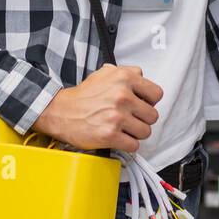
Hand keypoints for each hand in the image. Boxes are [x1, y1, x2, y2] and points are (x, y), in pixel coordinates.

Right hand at [34, 64, 162, 152]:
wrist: (61, 111)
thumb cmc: (84, 95)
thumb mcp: (105, 73)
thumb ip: (127, 73)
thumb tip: (142, 76)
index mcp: (124, 78)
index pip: (157, 94)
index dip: (150, 102)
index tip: (142, 105)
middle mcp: (122, 96)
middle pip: (153, 115)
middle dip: (143, 119)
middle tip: (131, 119)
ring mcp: (116, 116)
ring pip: (145, 132)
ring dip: (136, 133)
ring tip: (124, 129)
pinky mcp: (110, 135)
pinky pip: (134, 145)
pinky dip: (128, 145)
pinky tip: (119, 138)